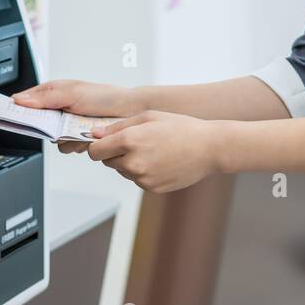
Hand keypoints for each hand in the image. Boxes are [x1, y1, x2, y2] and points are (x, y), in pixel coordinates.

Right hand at [13, 79, 144, 155]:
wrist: (128, 113)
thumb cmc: (104, 97)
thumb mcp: (73, 92)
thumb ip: (46, 97)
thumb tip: (20, 99)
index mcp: (54, 94)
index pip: (26, 101)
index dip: (17, 109)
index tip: (10, 114)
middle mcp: (59, 110)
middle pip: (38, 125)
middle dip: (48, 127)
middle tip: (61, 122)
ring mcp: (67, 126)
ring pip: (53, 139)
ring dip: (66, 137)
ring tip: (80, 128)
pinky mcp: (77, 139)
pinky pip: (68, 147)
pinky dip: (76, 144)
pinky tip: (86, 137)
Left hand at [86, 110, 221, 192]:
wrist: (209, 148)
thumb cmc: (181, 127)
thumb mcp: (149, 116)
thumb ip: (118, 126)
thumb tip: (95, 134)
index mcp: (130, 141)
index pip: (95, 151)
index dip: (98, 146)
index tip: (105, 142)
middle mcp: (133, 162)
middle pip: (107, 162)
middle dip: (114, 153)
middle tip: (136, 143)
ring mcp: (143, 178)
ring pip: (123, 171)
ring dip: (130, 163)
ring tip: (153, 151)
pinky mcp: (152, 188)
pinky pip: (138, 180)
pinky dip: (143, 172)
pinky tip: (161, 161)